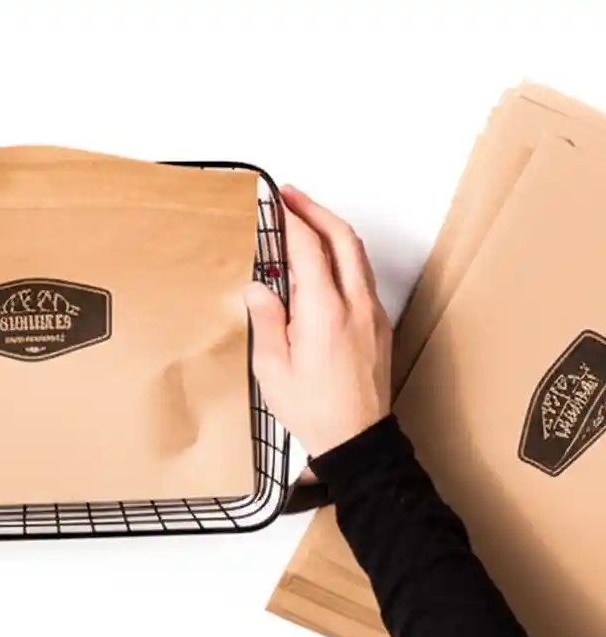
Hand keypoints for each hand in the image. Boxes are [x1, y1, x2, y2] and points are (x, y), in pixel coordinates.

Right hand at [244, 186, 391, 456]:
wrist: (358, 440)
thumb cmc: (315, 411)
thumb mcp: (274, 370)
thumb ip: (267, 321)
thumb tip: (258, 287)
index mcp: (325, 312)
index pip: (309, 248)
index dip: (290, 219)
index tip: (274, 202)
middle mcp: (355, 305)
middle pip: (343, 238)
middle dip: (316, 210)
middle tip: (290, 196)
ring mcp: (371, 313)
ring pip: (357, 254)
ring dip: (332, 229)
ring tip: (305, 220)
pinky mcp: (377, 324)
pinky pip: (361, 275)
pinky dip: (342, 254)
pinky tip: (323, 260)